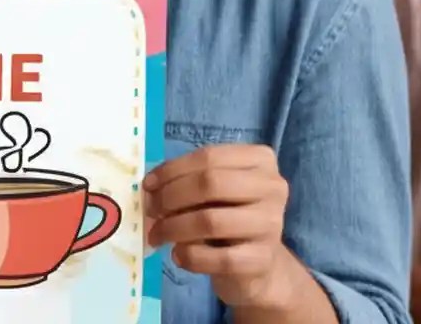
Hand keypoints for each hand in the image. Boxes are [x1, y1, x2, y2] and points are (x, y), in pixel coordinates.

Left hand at [143, 144, 295, 310]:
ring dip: (173, 228)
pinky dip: (190, 256)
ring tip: (157, 235)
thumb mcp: (214, 191)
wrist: (258, 263)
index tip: (147, 185)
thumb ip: (187, 181)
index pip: (208, 156)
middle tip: (150, 211)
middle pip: (209, 184)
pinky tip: (178, 255)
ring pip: (210, 221)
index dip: (171, 170)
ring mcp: (272, 224)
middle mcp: (273, 188)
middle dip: (170, 197)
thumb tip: (150, 188)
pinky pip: (218, 258)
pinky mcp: (263, 259)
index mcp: (260, 160)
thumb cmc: (229, 215)